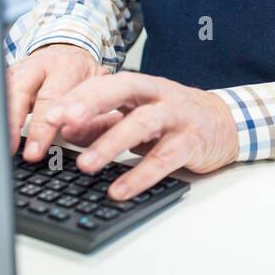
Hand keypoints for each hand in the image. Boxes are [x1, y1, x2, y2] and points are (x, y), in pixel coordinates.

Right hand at [6, 44, 112, 155]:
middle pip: (20, 91)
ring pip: (5, 90)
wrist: (71, 53)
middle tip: (11, 148)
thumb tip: (73, 137)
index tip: (35, 151)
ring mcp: (21, 68)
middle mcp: (41, 64)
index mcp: (67, 66)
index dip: (42, 127)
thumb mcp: (101, 92)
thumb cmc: (85, 76)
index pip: (52, 97)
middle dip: (14, 121)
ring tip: (1, 143)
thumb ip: (95, 117)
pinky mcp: (8, 75)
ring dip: (2, 118)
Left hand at [34, 73, 239, 200]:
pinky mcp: (191, 142)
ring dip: (111, 143)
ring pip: (142, 124)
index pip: (104, 83)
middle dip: (90, 104)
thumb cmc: (175, 118)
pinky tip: (119, 190)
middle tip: (62, 122)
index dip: (76, 97)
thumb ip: (103, 122)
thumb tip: (65, 128)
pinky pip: (163, 159)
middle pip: (122, 90)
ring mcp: (176, 117)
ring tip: (84, 165)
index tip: (48, 115)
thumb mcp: (137, 115)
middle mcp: (158, 95)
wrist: (226, 123)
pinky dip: (139, 176)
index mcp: (141, 86)